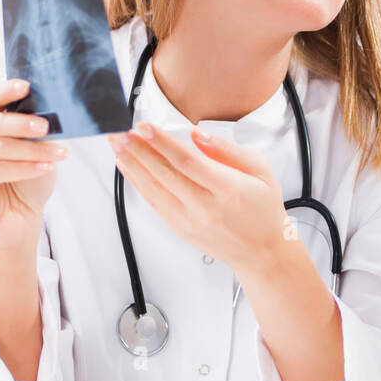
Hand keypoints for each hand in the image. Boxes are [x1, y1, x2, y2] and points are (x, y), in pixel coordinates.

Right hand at [0, 79, 68, 248]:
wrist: (18, 214)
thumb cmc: (26, 177)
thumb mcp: (35, 146)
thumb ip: (34, 128)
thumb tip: (50, 111)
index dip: (6, 91)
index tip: (27, 86)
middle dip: (23, 123)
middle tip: (47, 126)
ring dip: (32, 150)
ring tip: (59, 153)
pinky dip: (24, 168)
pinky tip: (45, 168)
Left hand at [107, 121, 288, 273]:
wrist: (262, 252)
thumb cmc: (263, 210)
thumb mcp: (261, 171)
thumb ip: (229, 151)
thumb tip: (198, 136)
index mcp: (227, 189)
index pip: (187, 161)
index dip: (162, 143)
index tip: (144, 127)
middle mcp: (205, 208)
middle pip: (164, 174)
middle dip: (139, 150)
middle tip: (121, 132)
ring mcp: (190, 221)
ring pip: (154, 189)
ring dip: (133, 165)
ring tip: (117, 146)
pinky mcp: (180, 229)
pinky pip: (154, 203)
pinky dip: (139, 184)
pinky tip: (129, 169)